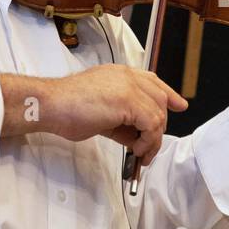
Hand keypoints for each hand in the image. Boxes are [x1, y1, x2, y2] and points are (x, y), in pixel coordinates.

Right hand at [35, 64, 186, 164]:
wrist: (50, 105)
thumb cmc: (67, 109)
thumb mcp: (101, 113)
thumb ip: (122, 120)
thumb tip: (136, 138)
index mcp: (119, 74)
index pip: (152, 81)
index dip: (168, 94)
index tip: (178, 105)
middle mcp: (127, 76)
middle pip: (159, 99)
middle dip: (159, 127)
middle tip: (148, 149)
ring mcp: (129, 86)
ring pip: (158, 114)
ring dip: (152, 139)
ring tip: (140, 154)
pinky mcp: (128, 100)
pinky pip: (151, 124)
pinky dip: (147, 141)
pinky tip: (135, 150)